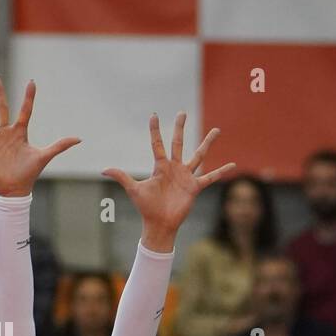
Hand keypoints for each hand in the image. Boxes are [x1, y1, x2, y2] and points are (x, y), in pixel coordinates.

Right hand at [0, 77, 78, 196]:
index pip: (25, 110)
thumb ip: (59, 146)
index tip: (31, 82)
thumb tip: (79, 138)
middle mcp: (6, 132)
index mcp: (20, 132)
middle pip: (1, 108)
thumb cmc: (28, 173)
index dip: (28, 97)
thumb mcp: (44, 157)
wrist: (14, 189)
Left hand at [103, 113, 234, 249]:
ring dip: (207, 143)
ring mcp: (186, 176)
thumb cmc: (146, 208)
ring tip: (216, 130)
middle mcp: (174, 168)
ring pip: (199, 155)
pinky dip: (220, 172)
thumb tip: (103, 169)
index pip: (157, 144)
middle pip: (178, 143)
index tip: (154, 115)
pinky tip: (232, 165)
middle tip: (182, 112)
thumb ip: (121, 176)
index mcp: (160, 167)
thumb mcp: (134, 189)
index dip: (155, 130)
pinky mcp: (195, 187)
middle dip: (180, 127)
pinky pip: (210, 177)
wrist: (159, 224)